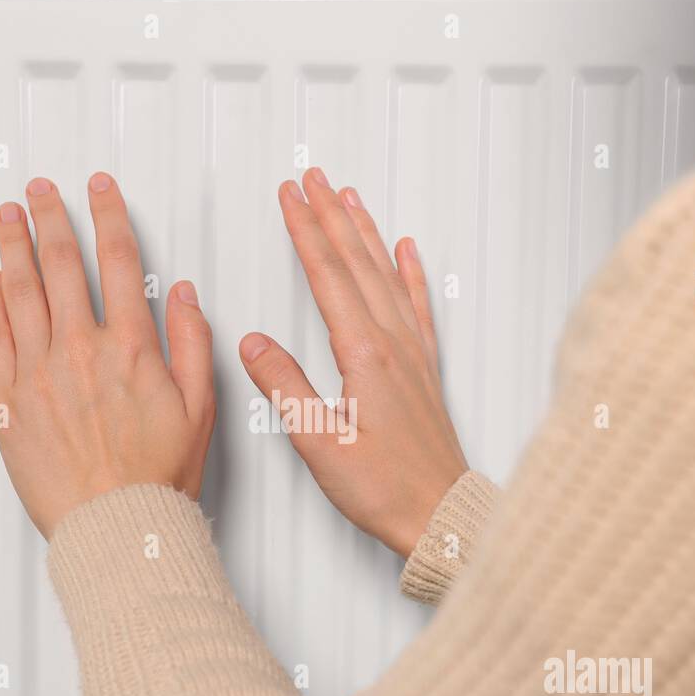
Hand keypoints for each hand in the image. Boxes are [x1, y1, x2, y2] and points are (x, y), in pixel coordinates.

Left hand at [0, 174, 214, 539]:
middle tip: (40, 189)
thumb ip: (193, 342)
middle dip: (50, 216)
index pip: (118, 261)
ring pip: (19, 291)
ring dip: (12, 245)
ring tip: (8, 216)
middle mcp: (80, 350)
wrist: (116, 527)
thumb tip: (182, 293)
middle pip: (61, 263)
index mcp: (131, 347)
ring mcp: (37, 374)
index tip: (99, 189)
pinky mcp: (7, 402)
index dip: (108, 215)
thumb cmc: (158, 478)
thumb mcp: (201, 407)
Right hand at [239, 167, 467, 558]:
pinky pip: (418, 306)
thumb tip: (253, 342)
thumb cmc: (385, 489)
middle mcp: (395, 346)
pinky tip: (407, 252)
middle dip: (330, 216)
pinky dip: (410, 273)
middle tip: (312, 179)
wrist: (441, 516)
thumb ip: (285, 388)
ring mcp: (414, 354)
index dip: (305, 232)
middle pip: (357, 264)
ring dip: (365, 233)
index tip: (289, 197)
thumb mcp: (318, 444)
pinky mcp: (424, 371)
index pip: (328, 278)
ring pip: (386, 275)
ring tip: (350, 198)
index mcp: (366, 356)